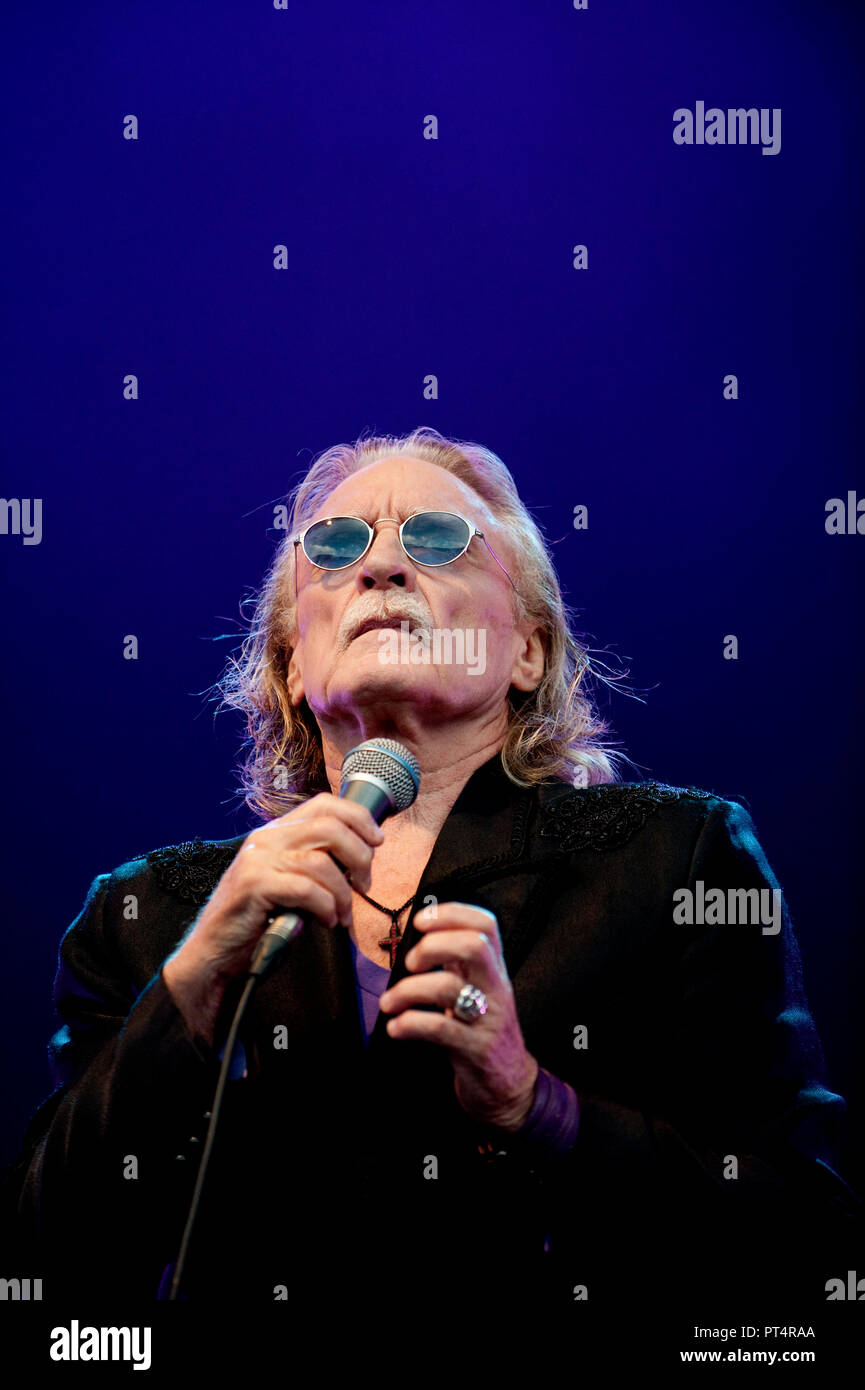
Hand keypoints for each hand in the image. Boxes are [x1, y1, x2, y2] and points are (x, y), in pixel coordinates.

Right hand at [163, 793, 383, 1042]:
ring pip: (322, 862)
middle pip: (330, 827)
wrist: (214, 951)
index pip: (324, 803)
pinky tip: (325, 921)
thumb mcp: (289, 882)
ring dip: (343, 893)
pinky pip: (307, 890)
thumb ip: (315, 863)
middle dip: (360, 856)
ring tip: (342, 915)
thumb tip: (360, 858)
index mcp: (276, 832)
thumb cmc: (256, 920)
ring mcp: (258, 860)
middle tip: (364, 884)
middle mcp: (265, 838)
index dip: (358, 818)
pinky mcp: (254, 886)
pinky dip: (326, 907)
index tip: (377, 841)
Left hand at [378, 901, 538, 1130]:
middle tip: (410, 963)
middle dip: (433, 946)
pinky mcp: (476, 1049)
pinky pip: (441, 1030)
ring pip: (450, 988)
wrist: (510, 1086)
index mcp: (494, 968)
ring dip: (408, 990)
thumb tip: (417, 938)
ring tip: (389, 1002)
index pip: (485, 924)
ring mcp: (488, 1018)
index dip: (452, 913)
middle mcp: (495, 987)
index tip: (421, 920)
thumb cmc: (482, 1030)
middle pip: (474, 946)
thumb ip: (456, 963)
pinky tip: (395, 1027)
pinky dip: (410, 1024)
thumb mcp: (477, 989)